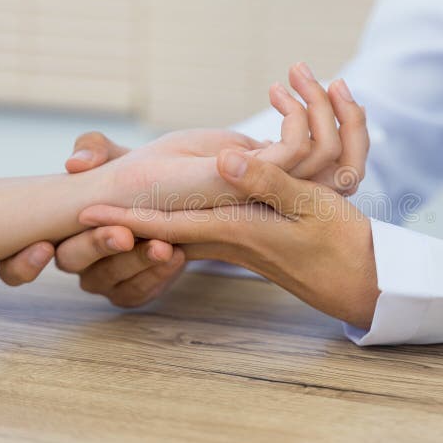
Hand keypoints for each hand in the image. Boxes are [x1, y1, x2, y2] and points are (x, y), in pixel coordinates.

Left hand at [79, 149, 379, 329]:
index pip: (166, 223)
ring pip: (175, 234)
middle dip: (121, 222)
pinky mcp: (247, 243)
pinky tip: (166, 217)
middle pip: (160, 232)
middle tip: (80, 211)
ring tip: (110, 211)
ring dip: (143, 222)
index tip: (82, 209)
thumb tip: (221, 161)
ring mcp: (235, 244)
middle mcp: (227, 240)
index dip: (123, 215)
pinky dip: (173, 223)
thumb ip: (266, 181)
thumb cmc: (341, 244)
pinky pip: (198, 234)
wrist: (362, 281)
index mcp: (235, 229)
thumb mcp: (309, 206)